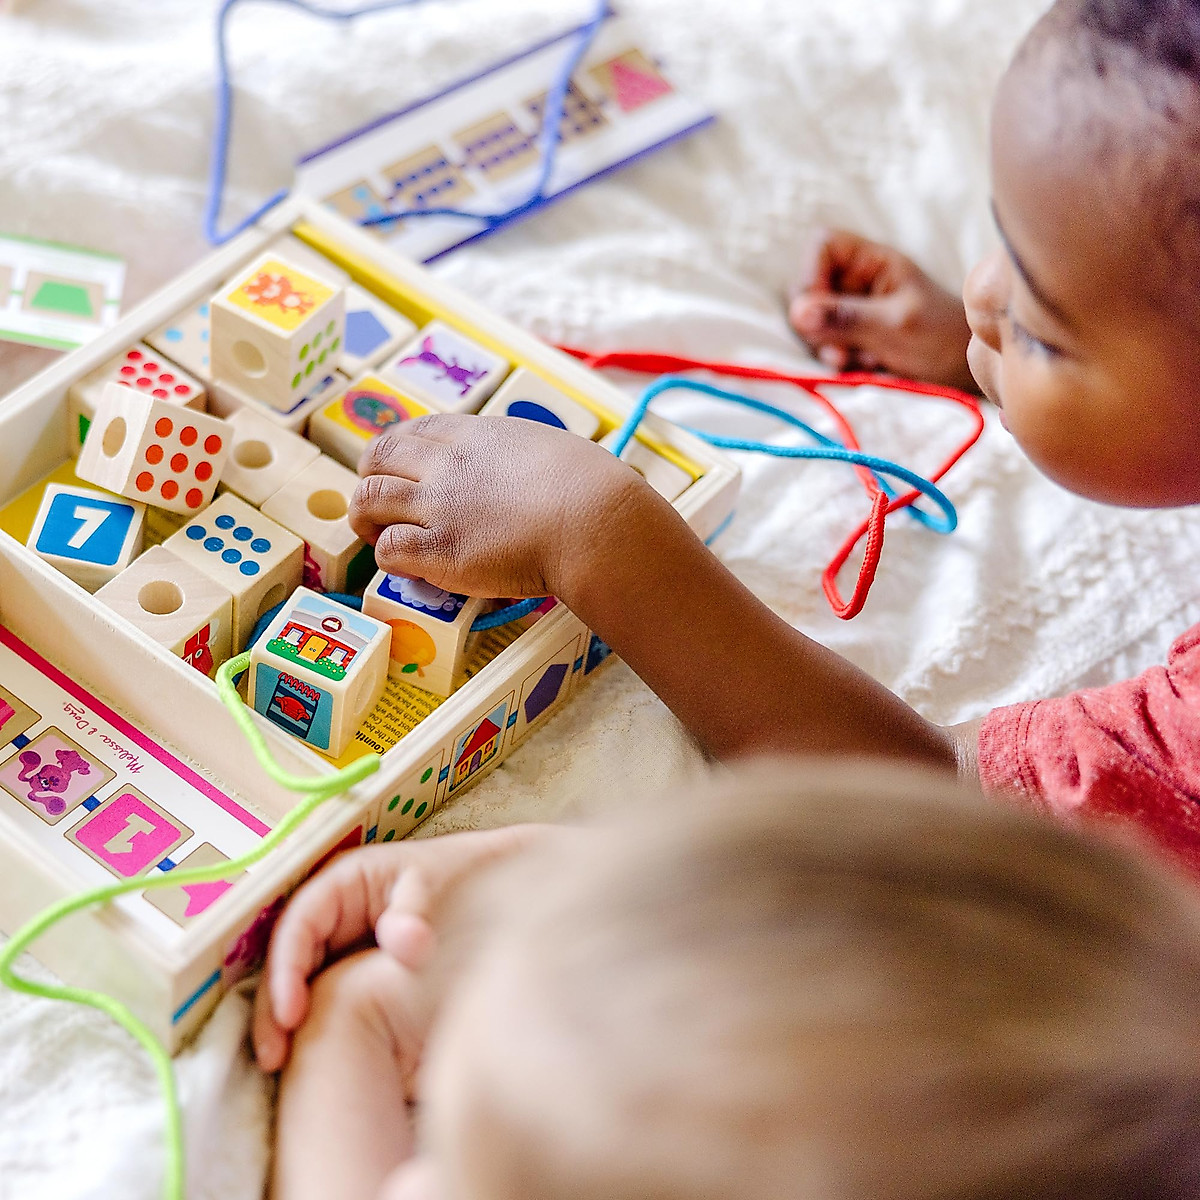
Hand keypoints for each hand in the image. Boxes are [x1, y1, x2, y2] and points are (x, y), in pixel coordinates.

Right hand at [252, 826, 545, 1071]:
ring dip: (283, 1017)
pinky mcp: (350, 957)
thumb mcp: (437, 887)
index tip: (293, 1015)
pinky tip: (304, 1055)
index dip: (287, 969)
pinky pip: (317, 985)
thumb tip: (406, 944)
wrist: (488, 881)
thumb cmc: (460, 878)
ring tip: (276, 1063)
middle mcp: (332, 905)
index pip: (299, 923)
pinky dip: (307, 1018)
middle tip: (272, 1055)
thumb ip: (416, 913)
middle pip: (286, 954)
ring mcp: (339, 932)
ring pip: (297, 974)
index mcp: (344, 878)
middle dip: (274, 1003)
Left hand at [351, 414, 646, 599]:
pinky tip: (408, 565)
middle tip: (378, 502)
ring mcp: (439, 507)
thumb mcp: (548, 447)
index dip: (395, 450)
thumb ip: (518, 456)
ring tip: (378, 535)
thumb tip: (522, 470)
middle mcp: (448, 465)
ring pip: (369, 500)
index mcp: (476, 435)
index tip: (397, 467)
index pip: (413, 431)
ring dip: (367, 519)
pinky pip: (388, 550)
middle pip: (377, 457)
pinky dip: (389, 558)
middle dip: (369, 477)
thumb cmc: (591, 489)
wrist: (594, 522)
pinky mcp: (440, 552)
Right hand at [788, 229, 977, 391]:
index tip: (817, 309)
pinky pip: (823, 347)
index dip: (811, 273)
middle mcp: (856, 281)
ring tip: (866, 361)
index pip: (821, 245)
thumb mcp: (895, 325)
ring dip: (830, 348)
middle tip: (842, 351)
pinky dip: (839, 362)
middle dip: (819, 324)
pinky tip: (867, 368)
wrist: (964, 372)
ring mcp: (851, 311)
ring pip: (811, 324)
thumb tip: (796, 312)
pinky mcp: (849, 339)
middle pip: (807, 289)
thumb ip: (846, 317)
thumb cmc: (942, 338)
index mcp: (871, 261)